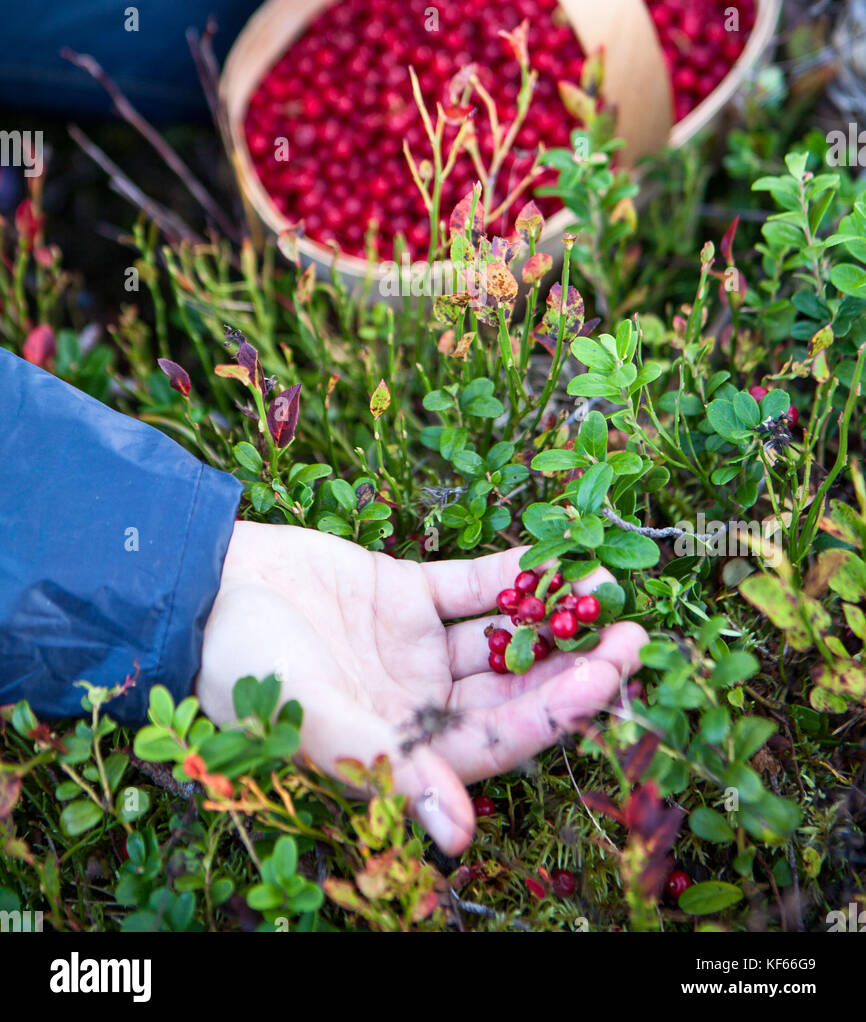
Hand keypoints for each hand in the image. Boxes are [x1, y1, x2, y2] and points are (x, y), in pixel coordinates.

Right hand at [196, 520, 646, 853]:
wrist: (199, 588)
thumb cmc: (243, 666)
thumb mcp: (316, 718)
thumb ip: (391, 768)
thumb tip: (460, 839)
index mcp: (405, 745)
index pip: (500, 738)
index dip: (557, 712)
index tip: (609, 679)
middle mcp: (421, 700)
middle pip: (515, 688)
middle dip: (575, 666)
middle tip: (635, 638)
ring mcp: (416, 645)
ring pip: (503, 635)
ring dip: (553, 616)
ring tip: (609, 589)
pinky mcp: (405, 591)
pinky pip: (470, 584)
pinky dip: (512, 572)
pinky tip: (556, 557)